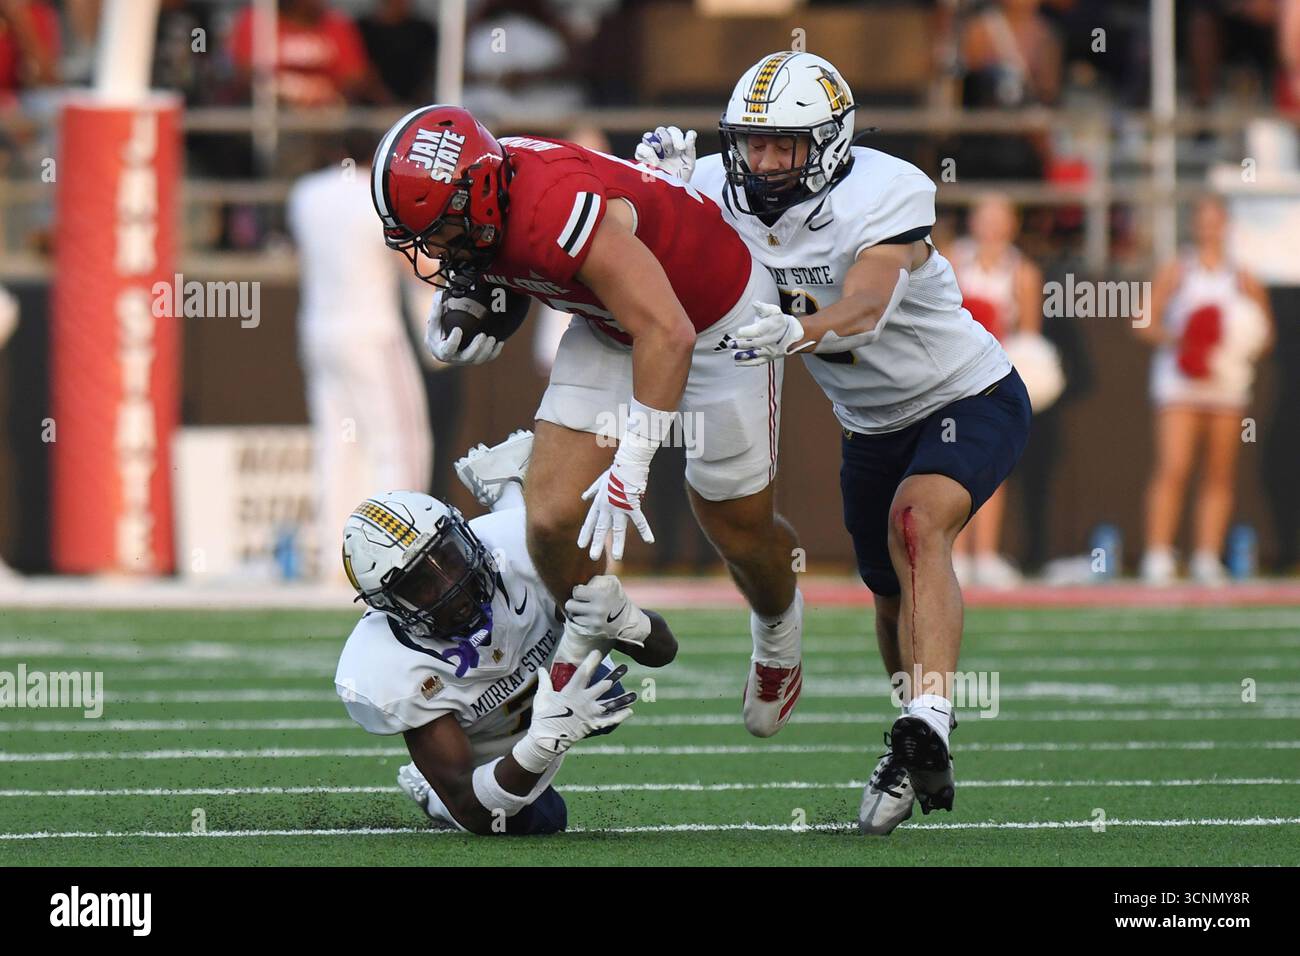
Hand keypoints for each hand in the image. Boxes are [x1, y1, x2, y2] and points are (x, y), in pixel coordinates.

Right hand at [425, 312, 503, 365]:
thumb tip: (438, 296)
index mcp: (442, 352)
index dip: (454, 341)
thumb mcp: (434, 323)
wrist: (441, 344)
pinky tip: (499, 342)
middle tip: (483, 335)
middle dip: (477, 347)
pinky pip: (487, 358)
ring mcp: (467, 360)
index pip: (448, 350)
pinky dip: (494, 352)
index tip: (458, 329)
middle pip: (467, 357)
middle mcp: (455, 358)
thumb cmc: (437, 332)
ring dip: (487, 350)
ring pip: (479, 359)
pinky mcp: (476, 359)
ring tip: (492, 338)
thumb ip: (436, 311)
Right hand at [516, 652, 634, 767]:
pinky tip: (630, 711)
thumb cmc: (543, 716)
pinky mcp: (592, 725)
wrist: (546, 740)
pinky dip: (620, 716)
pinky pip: (609, 721)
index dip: (591, 661)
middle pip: (604, 685)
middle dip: (615, 675)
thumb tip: (540, 668)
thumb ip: (544, 681)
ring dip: (624, 698)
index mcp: (572, 691)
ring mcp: (590, 714)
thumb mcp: (542, 696)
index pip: (584, 672)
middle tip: (625, 667)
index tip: (599, 652)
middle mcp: (584, 701)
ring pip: (611, 704)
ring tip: (635, 694)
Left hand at [565, 575, 651, 647]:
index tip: (583, 592)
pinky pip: (576, 626)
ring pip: (572, 616)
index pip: (576, 592)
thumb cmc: (616, 598)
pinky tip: (586, 619)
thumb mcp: (612, 583)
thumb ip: (596, 579)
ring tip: (584, 611)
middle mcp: (597, 610)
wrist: (627, 620)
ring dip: (576, 613)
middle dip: (574, 602)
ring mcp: (595, 623)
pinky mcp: (592, 632)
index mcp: (602, 595)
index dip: (578, 591)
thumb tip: (580, 585)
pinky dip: (579, 622)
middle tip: (580, 602)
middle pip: (569, 605)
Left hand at [577, 460, 653, 561]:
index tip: (581, 545)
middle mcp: (607, 507)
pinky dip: (645, 530)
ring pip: (618, 529)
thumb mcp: (600, 481)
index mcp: (599, 503)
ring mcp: (619, 507)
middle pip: (601, 529)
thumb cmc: (615, 471)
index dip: (586, 534)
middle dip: (597, 543)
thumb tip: (583, 497)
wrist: (626, 464)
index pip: (590, 522)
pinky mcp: (633, 506)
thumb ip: (592, 491)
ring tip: (617, 557)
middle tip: (593, 557)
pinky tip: (650, 540)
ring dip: (618, 544)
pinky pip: (640, 521)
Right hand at [634, 126, 697, 181]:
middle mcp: (661, 143)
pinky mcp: (642, 157)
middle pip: (661, 131)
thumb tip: (691, 133)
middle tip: (671, 153)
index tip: (681, 148)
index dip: (677, 137)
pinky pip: (640, 148)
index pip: (673, 131)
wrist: (672, 191)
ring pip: (649, 136)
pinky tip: (655, 162)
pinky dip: (647, 152)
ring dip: (656, 144)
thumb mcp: (689, 162)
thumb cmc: (681, 175)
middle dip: (667, 141)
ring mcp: (651, 149)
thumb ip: (690, 148)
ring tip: (662, 157)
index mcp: (673, 141)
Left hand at [730, 302, 810, 365]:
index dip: (744, 332)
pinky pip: (757, 362)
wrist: (793, 334)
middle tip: (730, 344)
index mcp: (768, 328)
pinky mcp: (769, 358)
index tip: (738, 332)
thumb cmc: (779, 321)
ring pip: (754, 354)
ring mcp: (769, 350)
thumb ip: (763, 308)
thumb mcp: (774, 311)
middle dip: (740, 344)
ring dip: (742, 355)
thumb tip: (755, 304)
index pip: (754, 331)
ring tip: (733, 355)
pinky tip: (737, 363)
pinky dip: (747, 363)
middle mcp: (768, 340)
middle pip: (752, 344)